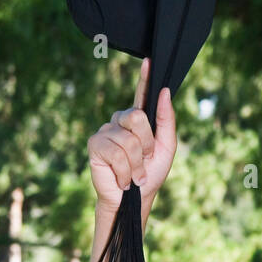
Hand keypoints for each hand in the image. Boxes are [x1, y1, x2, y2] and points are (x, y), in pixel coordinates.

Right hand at [88, 58, 176, 221]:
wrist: (133, 200)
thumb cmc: (149, 175)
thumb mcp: (165, 148)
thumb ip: (166, 120)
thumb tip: (163, 92)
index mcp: (138, 120)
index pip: (142, 94)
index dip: (145, 78)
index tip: (149, 61)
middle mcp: (120, 121)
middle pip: (137, 117)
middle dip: (146, 144)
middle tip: (144, 161)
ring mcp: (106, 131)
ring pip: (128, 140)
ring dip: (136, 165)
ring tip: (134, 176)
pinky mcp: (95, 144)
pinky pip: (116, 152)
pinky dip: (124, 171)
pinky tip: (122, 180)